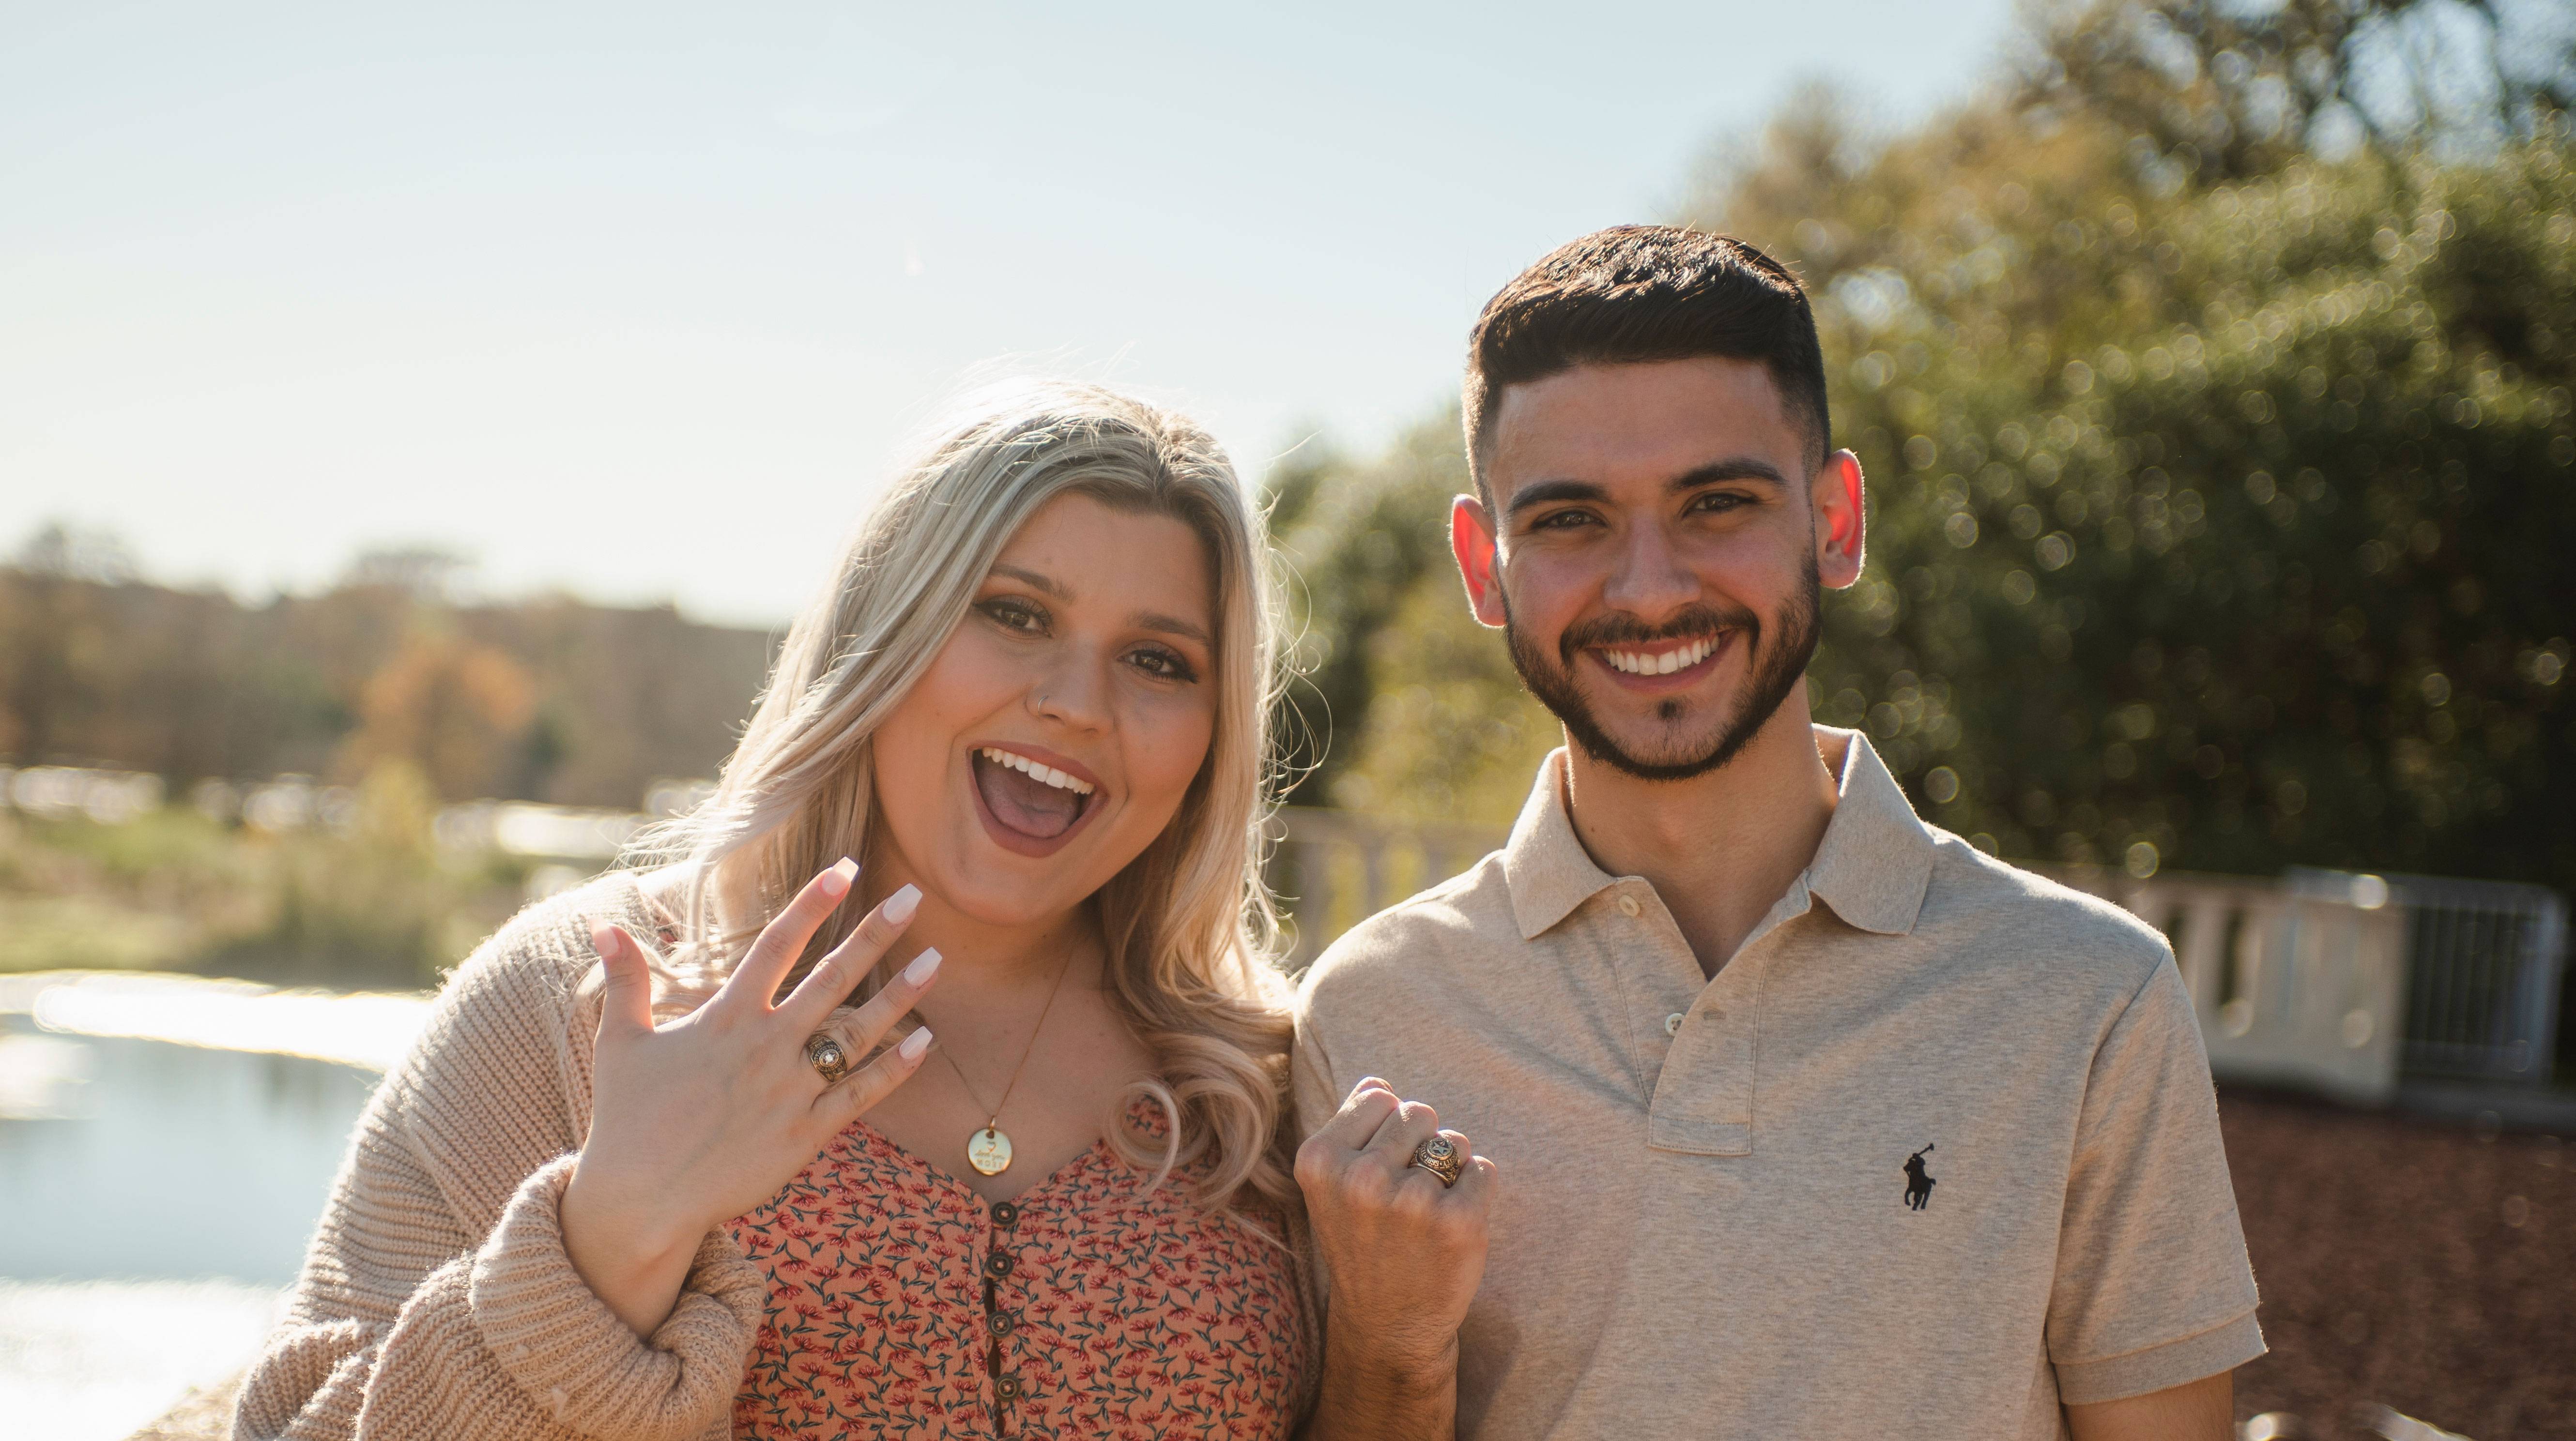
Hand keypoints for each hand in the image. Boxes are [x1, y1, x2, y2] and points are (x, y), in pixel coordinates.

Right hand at [561, 859, 940, 1334]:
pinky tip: (926, 1041)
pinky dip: (895, 1069)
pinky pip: (861, 1095)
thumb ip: (624, 979)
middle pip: (832, 978)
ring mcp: (790, 1091)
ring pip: (858, 1033)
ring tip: (939, 960)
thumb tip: (603, 923)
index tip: (846, 869)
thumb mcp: (620, 1042)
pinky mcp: (805, 1135)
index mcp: (726, 1018)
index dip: (812, 904)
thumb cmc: (627, 1119)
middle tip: (916, 896)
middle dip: (876, 934)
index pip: (776, 945)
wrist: (641, 1200)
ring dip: (901, 995)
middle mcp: (766, 1046)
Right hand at [1295, 1078, 1496, 1376]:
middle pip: (1418, 1112)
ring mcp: (1409, 1200)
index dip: (1385, 1131)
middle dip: (1419, 1146)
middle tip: (1402, 1199)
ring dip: (1449, 1170)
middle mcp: (1359, 1176)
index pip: (1379, 1095)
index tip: (1375, 1172)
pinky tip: (1450, 1227)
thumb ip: (1350, 1130)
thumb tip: (1380, 1084)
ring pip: (1454, 1140)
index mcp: (1319, 1159)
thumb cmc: (1364, 1243)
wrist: (1388, 1325)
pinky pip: (1483, 1169)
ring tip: (1424, 1214)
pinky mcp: (1457, 1221)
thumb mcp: (1331, 1187)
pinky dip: (1475, 1192)